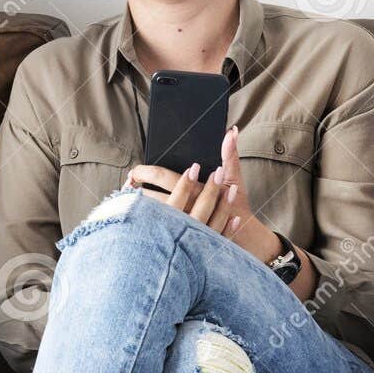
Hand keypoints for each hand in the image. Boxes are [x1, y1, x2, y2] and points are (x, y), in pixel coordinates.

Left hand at [126, 126, 280, 262]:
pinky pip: (156, 233)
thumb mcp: (235, 180)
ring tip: (128, 197)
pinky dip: (144, 223)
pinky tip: (137, 218)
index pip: (162, 177)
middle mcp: (185, 210)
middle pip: (151, 197)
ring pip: (150, 215)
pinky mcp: (181, 240)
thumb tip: (230, 131)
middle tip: (127, 181)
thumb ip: (230, 155)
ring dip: (136, 206)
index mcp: (194, 192)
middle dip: (136, 187)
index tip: (135, 169)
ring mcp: (181, 228)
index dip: (145, 172)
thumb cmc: (238, 207)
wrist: (246, 240)